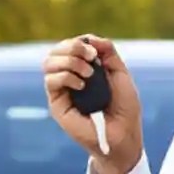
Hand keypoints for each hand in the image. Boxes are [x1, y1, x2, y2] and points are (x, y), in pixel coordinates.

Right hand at [42, 35, 143, 173]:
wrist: (124, 134)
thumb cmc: (124, 107)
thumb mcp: (120, 73)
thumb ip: (107, 52)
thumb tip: (90, 38)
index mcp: (82, 69)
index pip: (68, 45)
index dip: (79, 42)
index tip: (95, 51)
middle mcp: (68, 78)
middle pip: (55, 51)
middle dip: (72, 47)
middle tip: (90, 57)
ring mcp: (61, 91)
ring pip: (48, 63)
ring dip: (69, 61)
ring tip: (88, 73)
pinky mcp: (57, 105)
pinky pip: (50, 81)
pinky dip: (66, 76)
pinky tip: (82, 86)